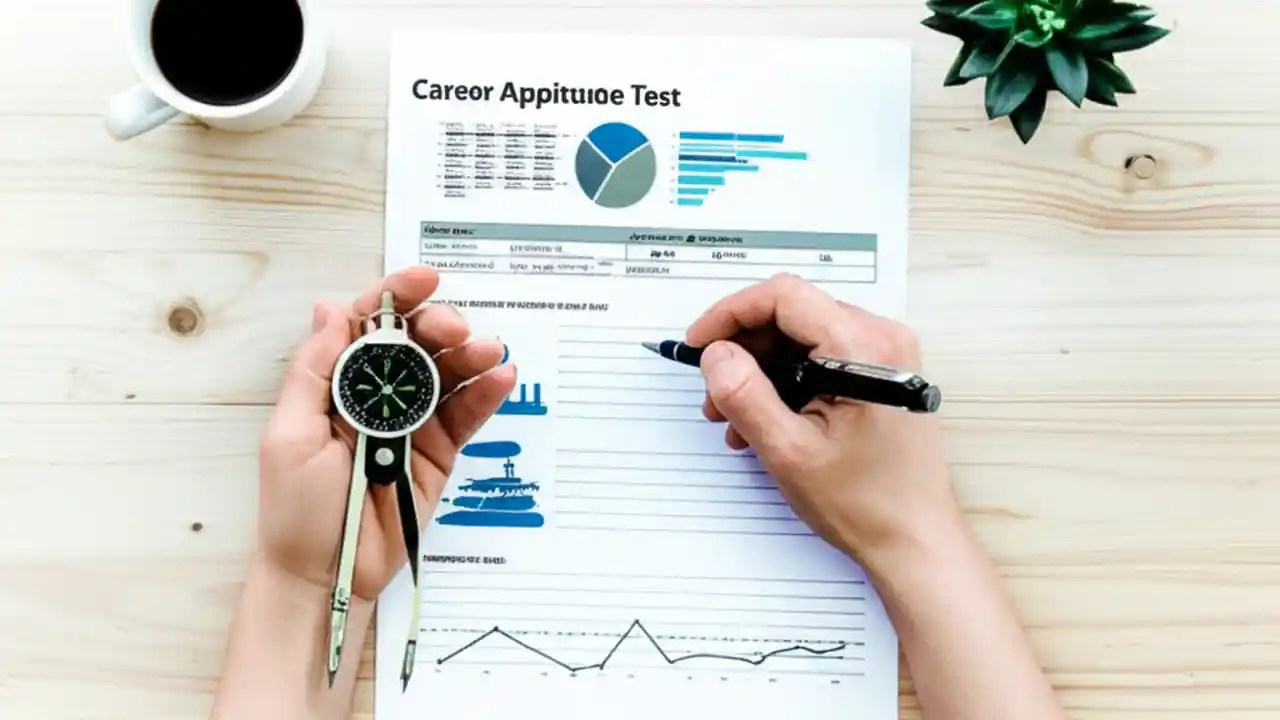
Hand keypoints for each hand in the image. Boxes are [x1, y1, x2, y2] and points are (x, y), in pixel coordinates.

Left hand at [256, 266, 516, 599]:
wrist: (326, 575)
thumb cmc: (296, 511)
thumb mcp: (289, 436)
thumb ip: (313, 372)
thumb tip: (331, 310)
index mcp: (335, 383)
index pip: (367, 325)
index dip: (395, 296)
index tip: (423, 280)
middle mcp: (376, 394)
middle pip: (415, 342)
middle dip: (438, 325)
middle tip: (454, 331)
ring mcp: (411, 422)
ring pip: (446, 373)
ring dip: (470, 354)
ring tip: (487, 351)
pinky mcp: (439, 452)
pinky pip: (466, 416)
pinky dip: (486, 394)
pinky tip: (500, 377)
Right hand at [685, 273, 955, 567]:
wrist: (915, 540)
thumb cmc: (868, 503)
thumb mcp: (789, 451)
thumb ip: (746, 395)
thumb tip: (716, 355)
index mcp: (864, 349)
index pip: (784, 297)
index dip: (731, 313)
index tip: (700, 342)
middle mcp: (882, 340)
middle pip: (792, 314)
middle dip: (743, 349)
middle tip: (714, 391)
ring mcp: (885, 356)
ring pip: (802, 337)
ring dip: (761, 370)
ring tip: (735, 417)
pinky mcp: (881, 374)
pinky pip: (821, 358)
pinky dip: (786, 381)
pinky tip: (765, 420)